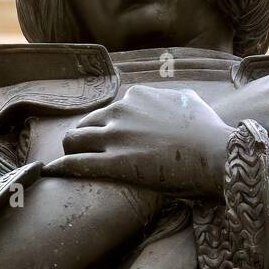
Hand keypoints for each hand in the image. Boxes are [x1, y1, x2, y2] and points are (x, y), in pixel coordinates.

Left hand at [43, 84, 231, 199]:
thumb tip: (173, 100)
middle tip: (79, 154)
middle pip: (85, 124)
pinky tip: (52, 172)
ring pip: (74, 140)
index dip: (105, 127)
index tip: (103, 139)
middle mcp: (122, 111)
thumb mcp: (189, 101)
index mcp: (136, 96)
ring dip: (69, 151)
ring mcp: (117, 137)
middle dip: (81, 139)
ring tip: (66, 163)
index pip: (108, 110)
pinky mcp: (116, 162)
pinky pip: (77, 163)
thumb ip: (171, 98)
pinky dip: (61, 167)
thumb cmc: (208, 131)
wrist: (216, 154)